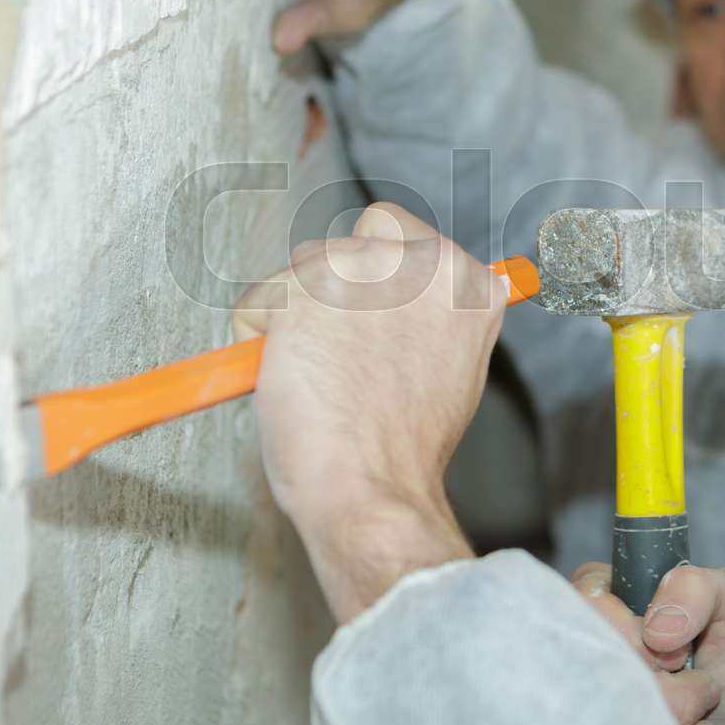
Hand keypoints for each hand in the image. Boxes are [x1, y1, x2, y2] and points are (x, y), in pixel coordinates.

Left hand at [233, 203, 506, 620]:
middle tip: (334, 344)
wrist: (373, 488)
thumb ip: (435, 320)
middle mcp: (424, 262)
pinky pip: (259, 300)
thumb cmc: (407, 444)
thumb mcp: (455, 368)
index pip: (413, 237)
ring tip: (316, 373)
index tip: (371, 306)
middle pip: (359, 236)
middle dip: (338, 282)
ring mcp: (365, 270)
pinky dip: (255, 336)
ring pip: (305, 265)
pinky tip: (284, 377)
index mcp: (469, 282)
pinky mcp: (306, 289)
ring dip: (296, 311)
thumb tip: (399, 304)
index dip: (385, 271)